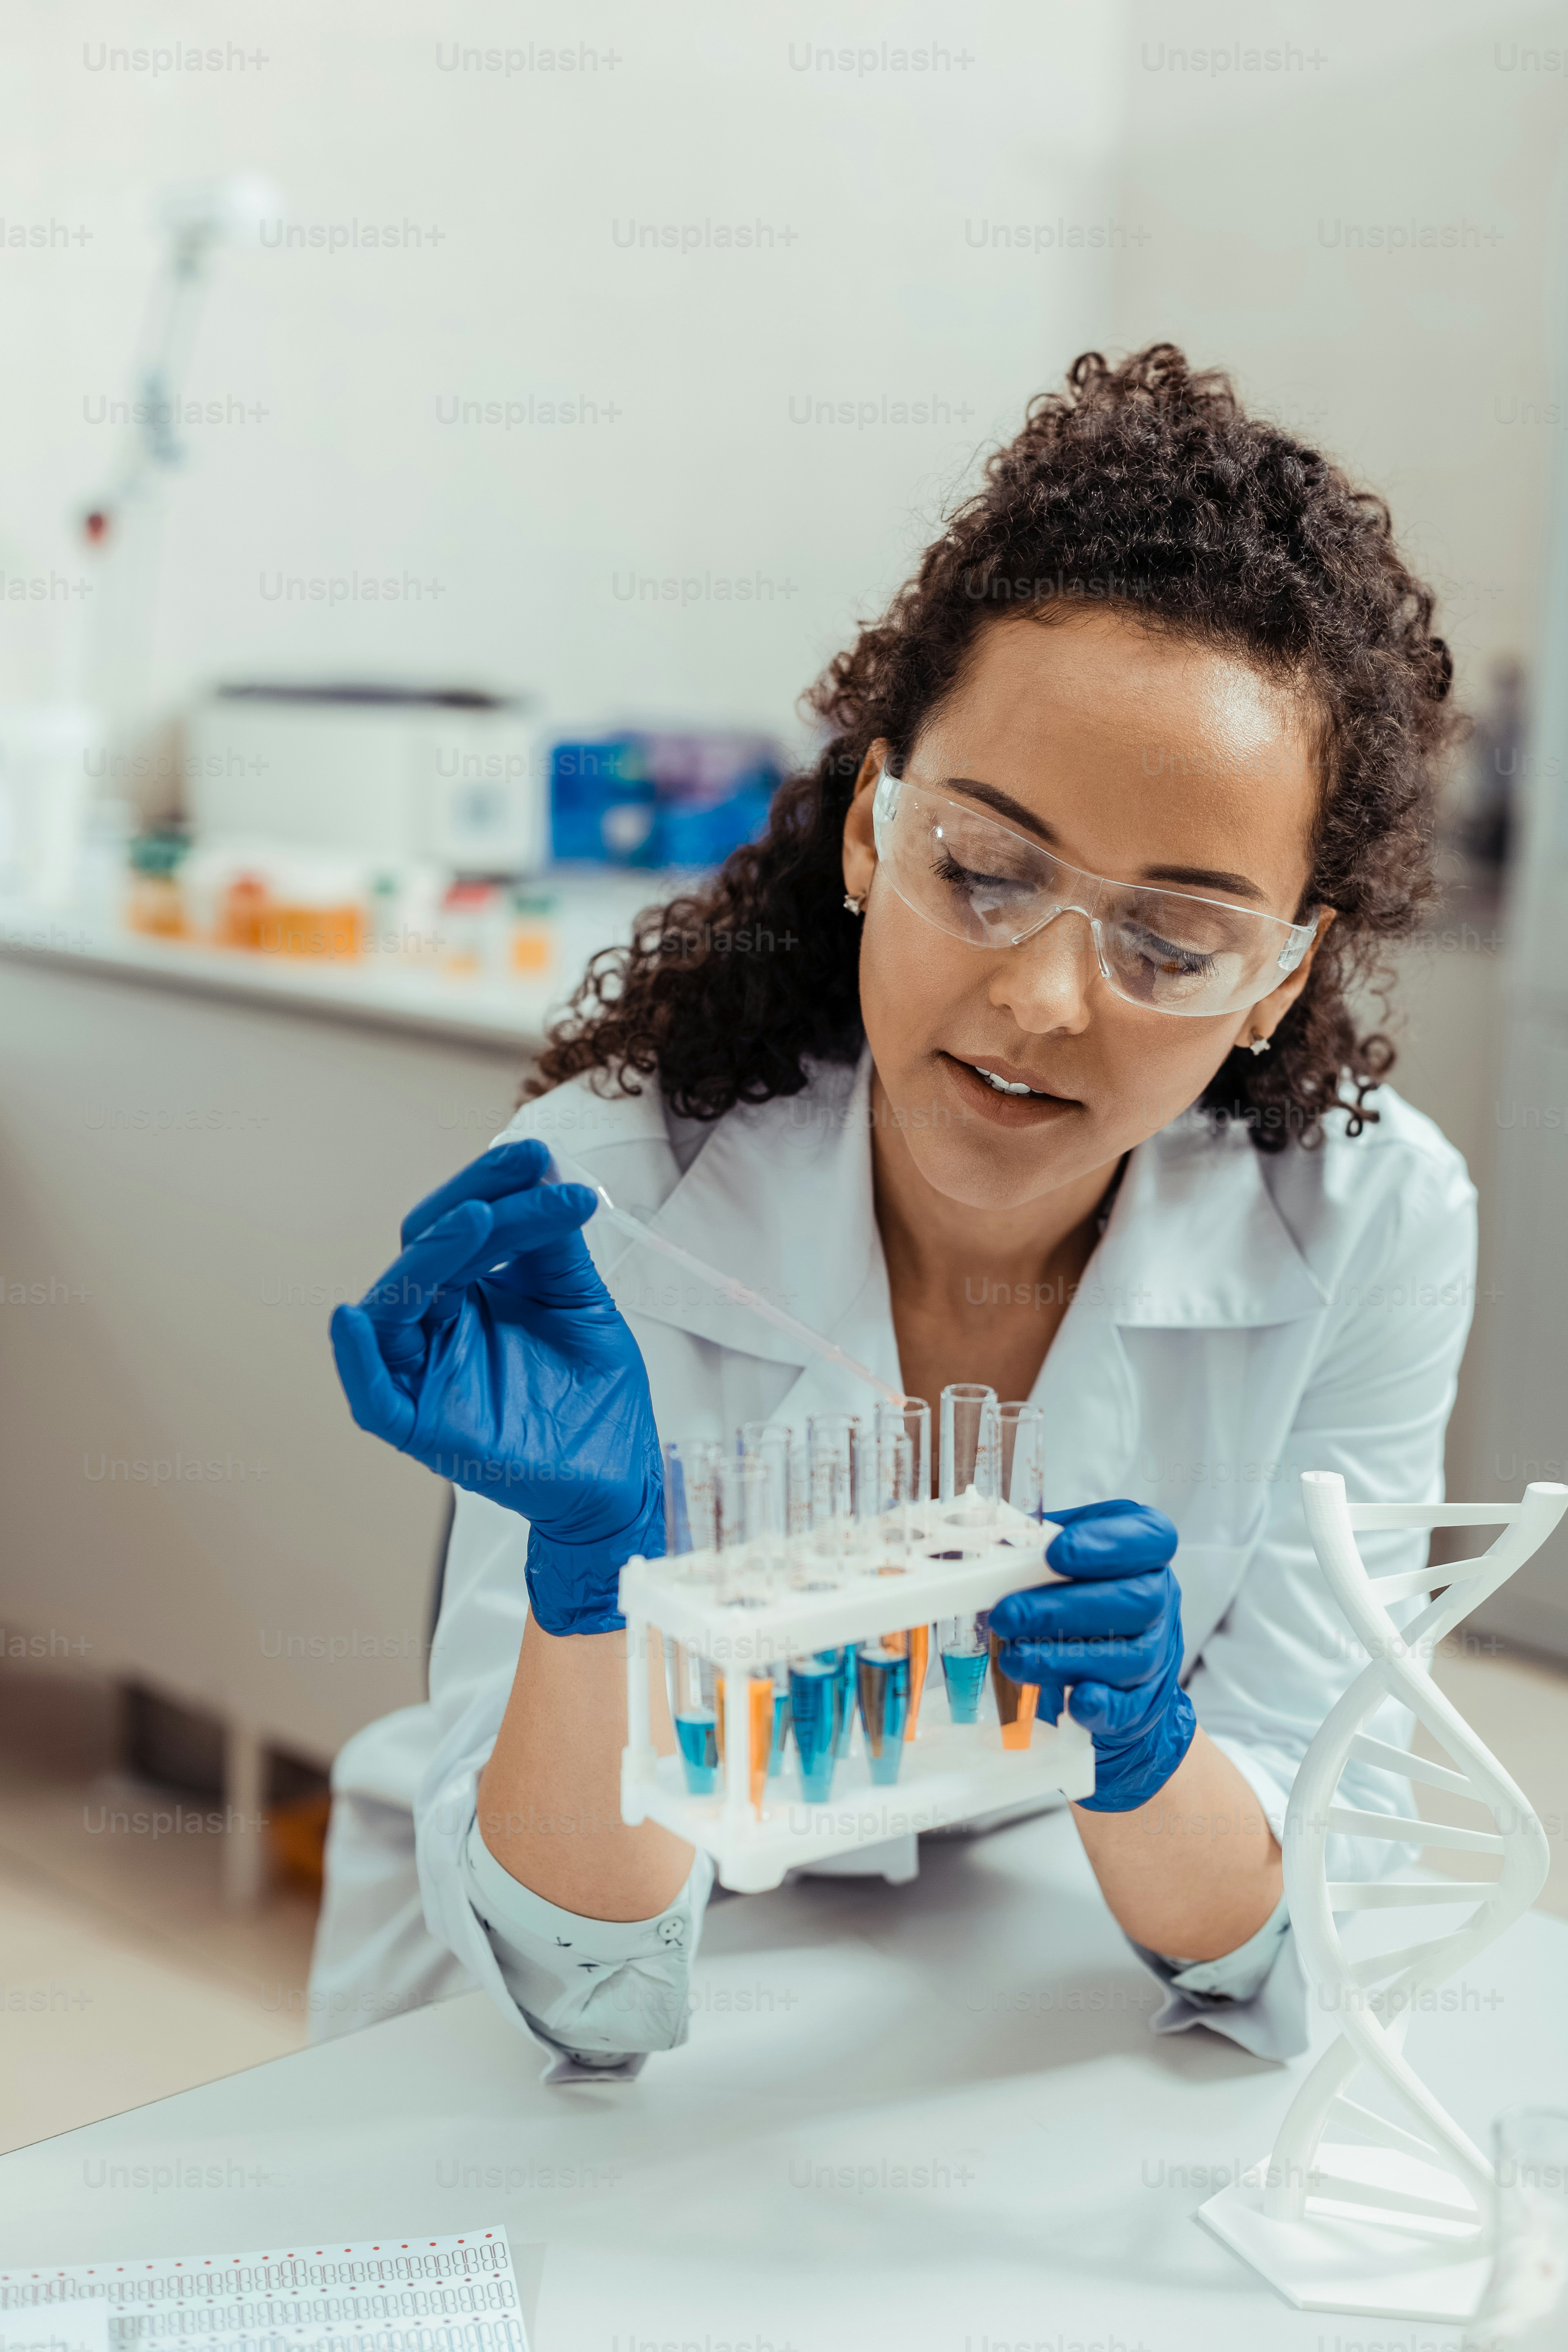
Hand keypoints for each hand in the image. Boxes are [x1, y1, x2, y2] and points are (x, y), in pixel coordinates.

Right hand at [329, 1139, 662, 1635]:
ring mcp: (426, 1376)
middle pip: (423, 1251)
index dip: (490, 1185)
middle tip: (525, 1172)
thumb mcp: (579, 1301)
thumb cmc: (595, 1393)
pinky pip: (371, 1396)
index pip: (458, 1226)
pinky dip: (357, 1359)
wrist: (622, 1472)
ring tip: (477, 1221)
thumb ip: (552, 1243)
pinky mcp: (423, 1429)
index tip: (537, 1154)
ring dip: (430, 1258)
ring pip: (394, 1307)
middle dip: (471, 1205)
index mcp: (469, 1294)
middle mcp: (438, 1328)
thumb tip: (539, 1166)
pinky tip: (358, 1319)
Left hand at [987, 1499, 1194, 1812]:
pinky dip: (1102, 1706)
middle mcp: (1161, 1599)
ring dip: (1066, 1658)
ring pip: (1129, 1656)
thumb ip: (1037, 1542)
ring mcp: (1157, 1653)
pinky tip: (1073, 1702)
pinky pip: (1130, 1706)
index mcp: (1146, 1552)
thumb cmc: (1081, 1591)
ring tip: (1013, 1657)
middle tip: (1007, 1615)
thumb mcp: (1063, 1552)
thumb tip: (982, 1538)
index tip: (1055, 1553)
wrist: (1117, 1657)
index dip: (1106, 1544)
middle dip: (1064, 1609)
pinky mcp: (1144, 1701)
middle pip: (1135, 1602)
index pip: (1149, 1537)